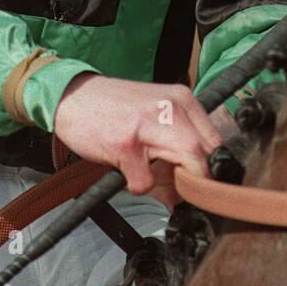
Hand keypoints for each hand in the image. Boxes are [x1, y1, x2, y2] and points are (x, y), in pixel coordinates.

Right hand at [53, 74, 223, 208]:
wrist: (71, 97)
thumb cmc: (112, 108)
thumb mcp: (156, 109)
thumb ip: (180, 132)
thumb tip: (201, 173)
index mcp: (182, 99)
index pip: (215, 140)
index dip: (211, 167)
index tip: (200, 181)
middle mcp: (171, 108)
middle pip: (204, 155)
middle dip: (196, 180)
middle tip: (180, 189)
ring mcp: (149, 126)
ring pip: (186, 167)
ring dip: (171, 186)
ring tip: (150, 176)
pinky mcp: (127, 145)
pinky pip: (146, 182)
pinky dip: (137, 186)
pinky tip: (125, 170)